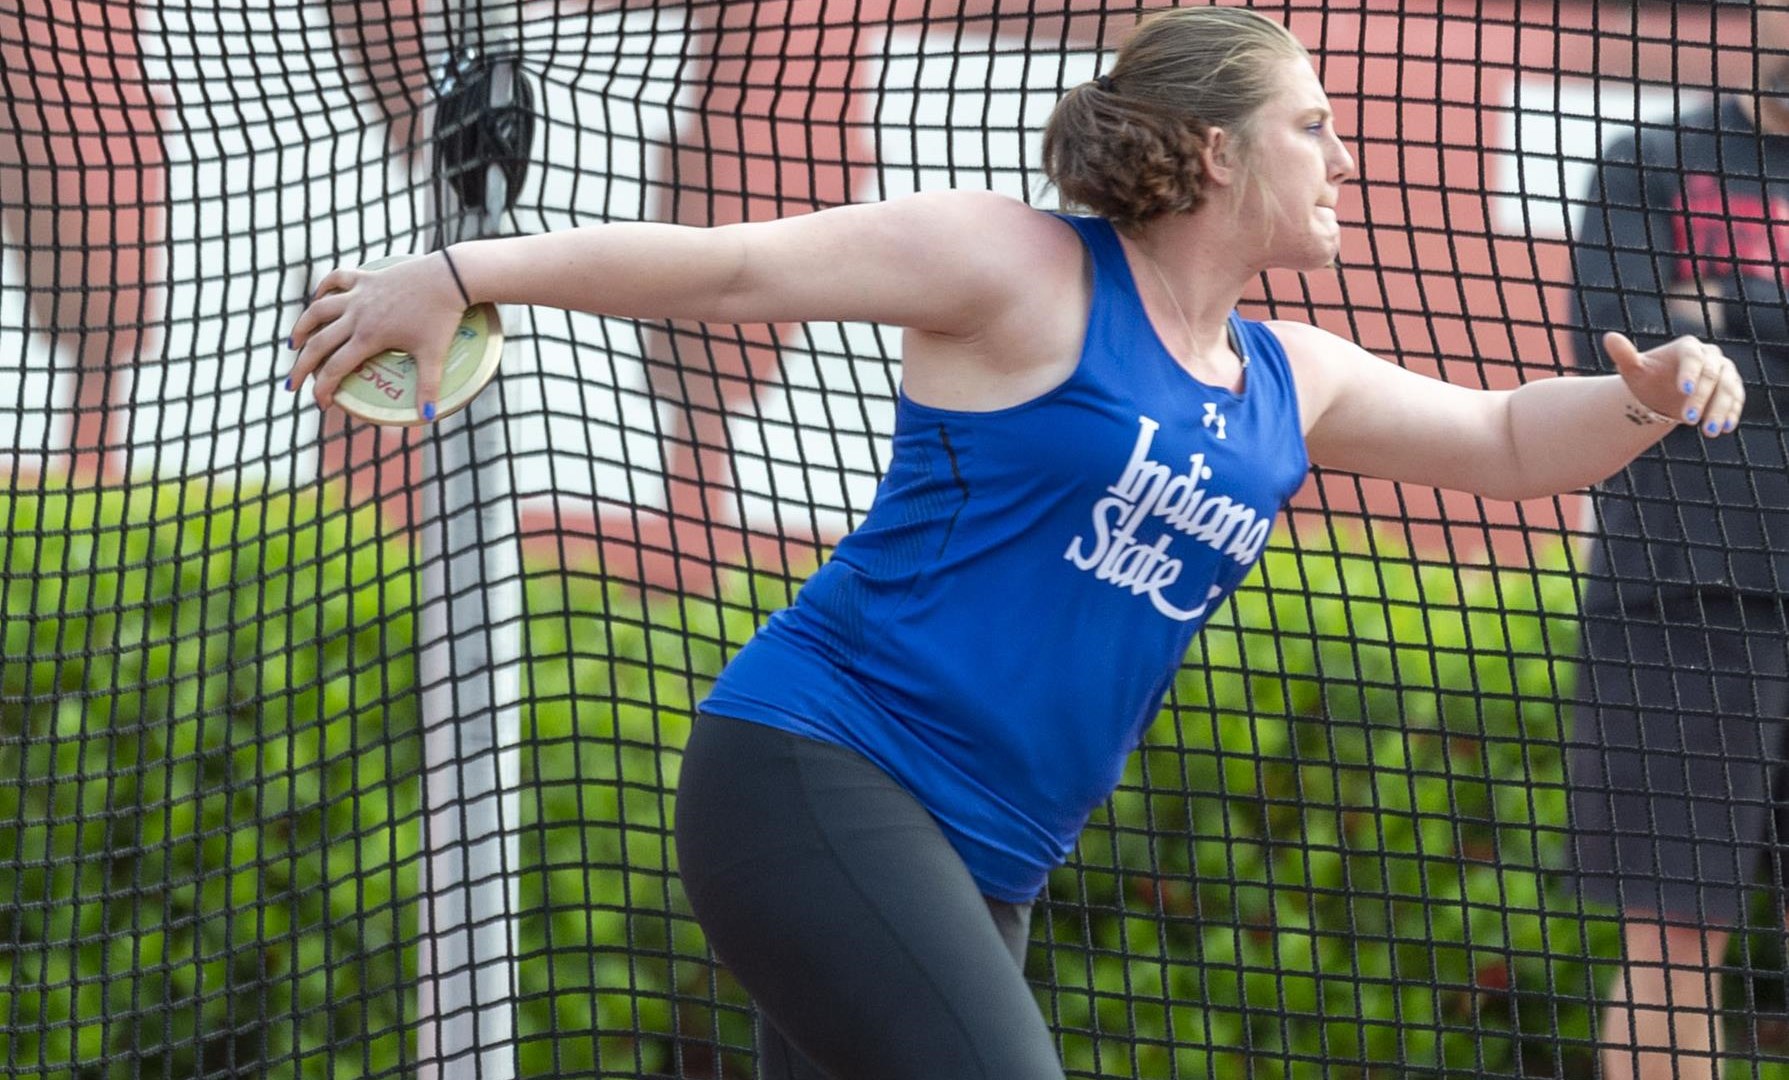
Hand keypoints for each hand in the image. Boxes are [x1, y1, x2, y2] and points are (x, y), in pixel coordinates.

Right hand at [285, 253, 463, 419]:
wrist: (449, 278)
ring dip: (302, 327)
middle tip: (291, 385)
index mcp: (369, 336)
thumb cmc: (442, 317)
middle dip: (301, 367)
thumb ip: (428, 387)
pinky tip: (318, 298)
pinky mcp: (366, 277)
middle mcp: (357, 315)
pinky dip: (323, 288)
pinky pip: (336, 279)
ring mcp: (359, 294)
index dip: (323, 389)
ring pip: (318, 309)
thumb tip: (427, 418)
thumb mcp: (434, 354)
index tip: (321, 404)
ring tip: (294, 344)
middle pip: (318, 343)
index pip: (335, 368)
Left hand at [1606, 331, 1743, 437]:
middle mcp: (1710, 356)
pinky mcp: (1732, 388)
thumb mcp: (1632, 369)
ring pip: (1728, 388)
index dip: (1689, 373)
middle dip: (1701, 399)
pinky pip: (1736, 399)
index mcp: (1688, 347)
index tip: (1683, 391)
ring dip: (1720, 410)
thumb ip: (1623, 355)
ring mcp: (1725, 371)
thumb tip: (1609, 338)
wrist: (1661, 393)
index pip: (1692, 357)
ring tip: (1710, 432)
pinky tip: (1726, 428)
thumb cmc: (1646, 379)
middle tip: (1687, 420)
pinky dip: (1732, 413)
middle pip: (1712, 375)